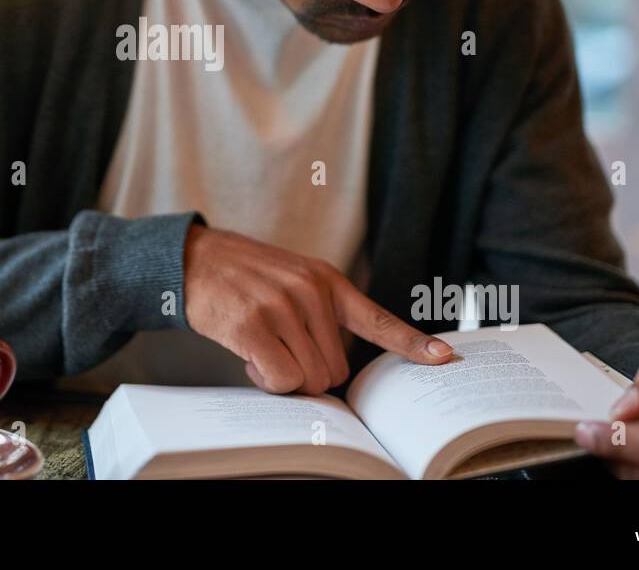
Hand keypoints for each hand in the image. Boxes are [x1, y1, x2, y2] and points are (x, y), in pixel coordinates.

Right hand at [182, 224, 453, 394]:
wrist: (194, 258)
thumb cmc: (246, 277)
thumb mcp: (294, 280)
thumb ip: (321, 314)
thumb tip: (333, 371)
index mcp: (327, 282)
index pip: (378, 319)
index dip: (412, 343)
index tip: (445, 357)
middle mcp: (310, 293)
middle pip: (336, 371)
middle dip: (308, 373)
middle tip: (280, 350)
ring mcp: (282, 307)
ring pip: (309, 379)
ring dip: (284, 378)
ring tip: (262, 349)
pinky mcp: (252, 325)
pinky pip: (280, 379)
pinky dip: (266, 380)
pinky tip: (249, 357)